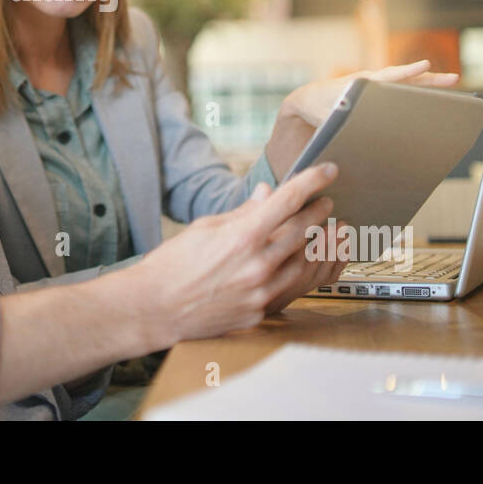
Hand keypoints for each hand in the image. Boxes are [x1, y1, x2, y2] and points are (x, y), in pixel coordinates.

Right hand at [130, 164, 339, 347]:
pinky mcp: (259, 313)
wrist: (154, 309)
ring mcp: (261, 293)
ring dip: (317, 245)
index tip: (328, 170)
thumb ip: (243, 212)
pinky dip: (297, 273)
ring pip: (304, 263)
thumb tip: (267, 194)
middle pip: (304, 232)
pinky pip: (288, 290)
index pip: (288, 200)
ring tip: (324, 234)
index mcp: (242, 236)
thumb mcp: (204, 228)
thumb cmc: (173, 264)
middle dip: (319, 213)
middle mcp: (257, 265)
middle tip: (327, 204)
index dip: (312, 181)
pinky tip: (300, 264)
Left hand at [280, 59, 459, 128]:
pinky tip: (431, 98)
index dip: (406, 73)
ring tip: (451, 82)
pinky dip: (416, 89)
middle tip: (454, 78)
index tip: (424, 66)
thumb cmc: (317, 108)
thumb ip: (344, 125)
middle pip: (405, 78)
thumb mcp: (329, 118)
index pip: (388, 77)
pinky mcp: (376, 92)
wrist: (307, 99)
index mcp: (361, 84)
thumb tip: (360, 139)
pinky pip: (401, 89)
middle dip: (429, 79)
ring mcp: (376, 85)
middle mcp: (372, 81)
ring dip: (427, 83)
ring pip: (406, 82)